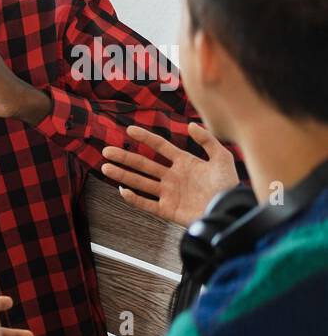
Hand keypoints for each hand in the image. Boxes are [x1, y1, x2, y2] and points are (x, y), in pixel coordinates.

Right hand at [100, 122, 238, 227]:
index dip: (145, 138)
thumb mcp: (222, 158)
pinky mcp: (167, 209)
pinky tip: (122, 190)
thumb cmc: (228, 185)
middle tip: (107, 151)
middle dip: (124, 157)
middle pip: (144, 164)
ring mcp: (169, 193)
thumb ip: (207, 140)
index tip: (130, 130)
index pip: (160, 147)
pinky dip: (134, 198)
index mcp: (184, 163)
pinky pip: (146, 203)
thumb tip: (190, 125)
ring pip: (140, 182)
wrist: (229, 211)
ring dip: (122, 175)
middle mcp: (173, 177)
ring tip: (105, 168)